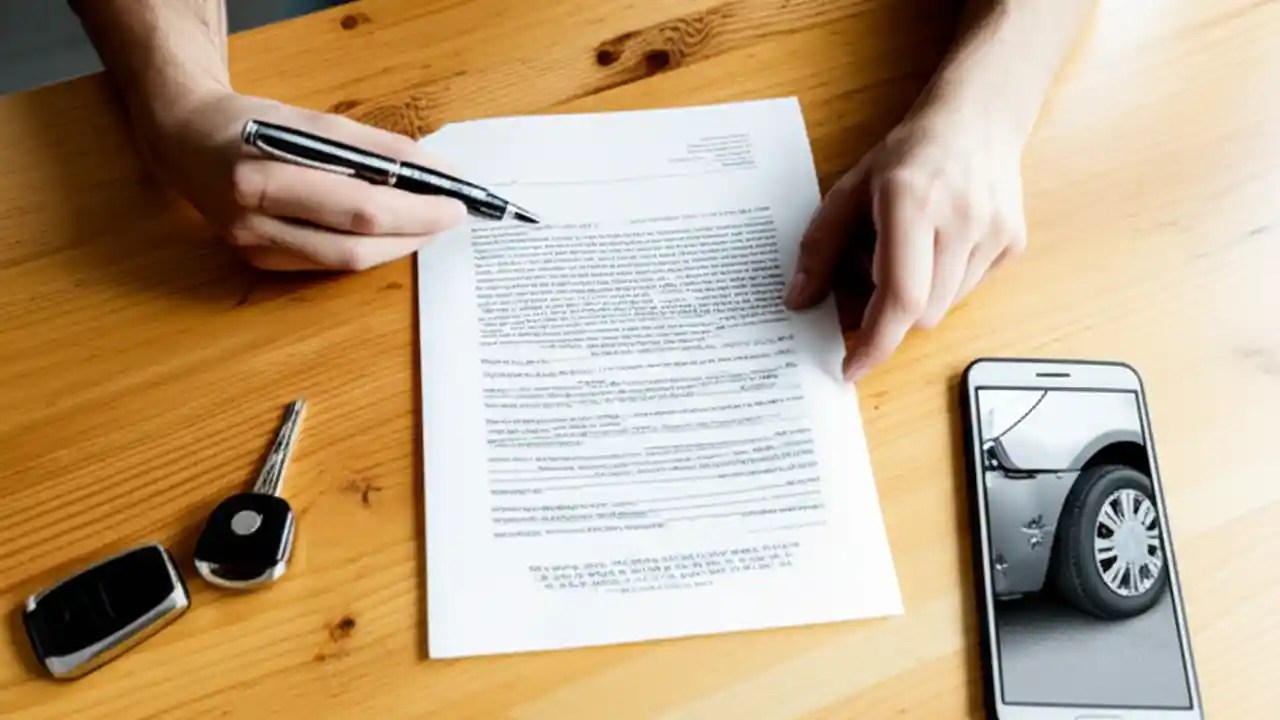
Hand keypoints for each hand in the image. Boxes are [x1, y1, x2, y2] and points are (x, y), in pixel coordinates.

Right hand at [139, 91, 465, 270]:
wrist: (184, 140)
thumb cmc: (251, 122)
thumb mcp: (313, 120)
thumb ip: (372, 149)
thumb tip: (431, 172)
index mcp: (263, 175)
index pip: (360, 207)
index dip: (415, 210)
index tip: (454, 201)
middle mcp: (253, 220)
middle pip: (354, 244)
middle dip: (413, 233)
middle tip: (450, 217)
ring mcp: (254, 248)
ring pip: (344, 263)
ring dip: (395, 246)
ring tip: (427, 225)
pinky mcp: (257, 262)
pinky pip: (324, 265)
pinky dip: (363, 249)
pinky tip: (387, 233)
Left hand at [785, 108, 1027, 380]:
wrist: (978, 118)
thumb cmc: (907, 155)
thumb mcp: (850, 189)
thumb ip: (820, 246)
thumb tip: (798, 301)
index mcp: (911, 203)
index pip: (899, 297)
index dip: (875, 342)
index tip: (851, 368)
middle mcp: (959, 220)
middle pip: (920, 313)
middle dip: (890, 313)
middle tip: (872, 274)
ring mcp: (993, 233)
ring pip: (946, 308)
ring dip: (918, 297)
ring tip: (910, 250)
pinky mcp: (1014, 243)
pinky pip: (970, 291)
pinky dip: (945, 283)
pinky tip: (941, 244)